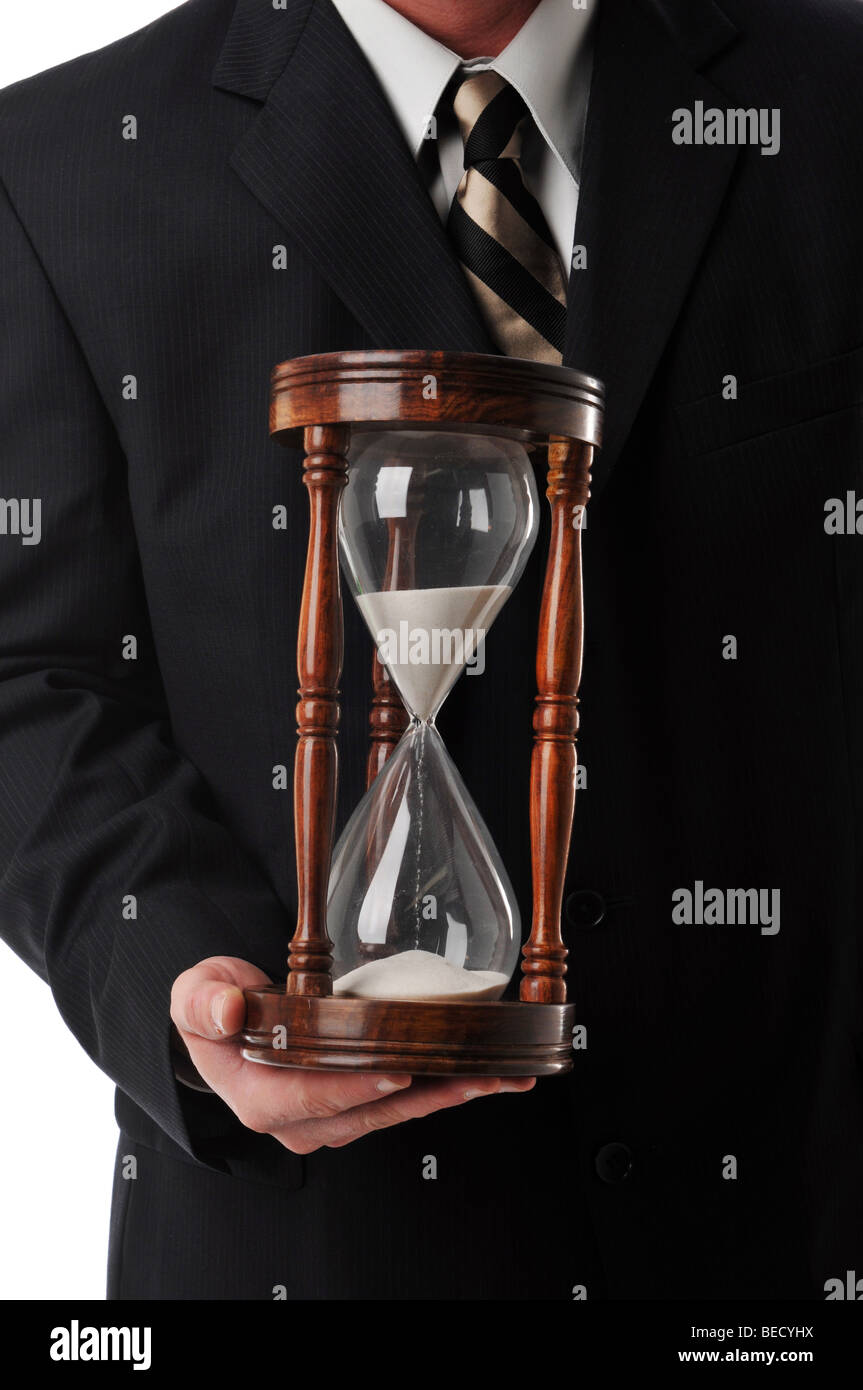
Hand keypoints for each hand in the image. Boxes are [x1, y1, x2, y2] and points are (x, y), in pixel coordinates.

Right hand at [170, 956, 535, 1153]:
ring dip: (448, 1095)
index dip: (355, 1087)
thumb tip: (228, 1011)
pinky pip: (405, 1101)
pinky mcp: (359, 1104)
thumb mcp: (195, 994)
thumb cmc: (215, 1006)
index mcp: (259, 1101)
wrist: (229, 1020)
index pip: (311, 1099)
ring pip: (396, 1112)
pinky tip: (487, 1074)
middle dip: (426, 1096)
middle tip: (476, 1075)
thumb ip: (204, 1001)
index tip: (395, 1071)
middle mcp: (300, 1120)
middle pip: (369, 1113)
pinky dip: (445, 1087)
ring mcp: (333, 1116)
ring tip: (498, 1077)